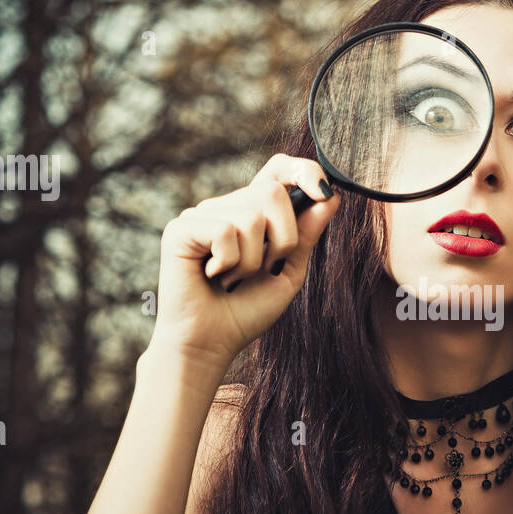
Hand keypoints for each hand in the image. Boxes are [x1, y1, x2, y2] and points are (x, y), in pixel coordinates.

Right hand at [149, 152, 339, 370]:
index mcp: (250, 212)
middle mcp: (224, 207)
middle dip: (282, 239)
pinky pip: (225, 231)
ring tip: (233, 278)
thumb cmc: (245, 311)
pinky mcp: (181, 229)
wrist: (211, 344)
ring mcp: (201, 215)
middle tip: (262, 269)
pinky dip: (230, 262)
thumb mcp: (288, 271)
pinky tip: (213, 276)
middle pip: (273, 192)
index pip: (278, 169)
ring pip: (251, 215)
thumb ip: (306, 234)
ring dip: (253, 260)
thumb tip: (331, 197)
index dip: (303, 170)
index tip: (324, 193)